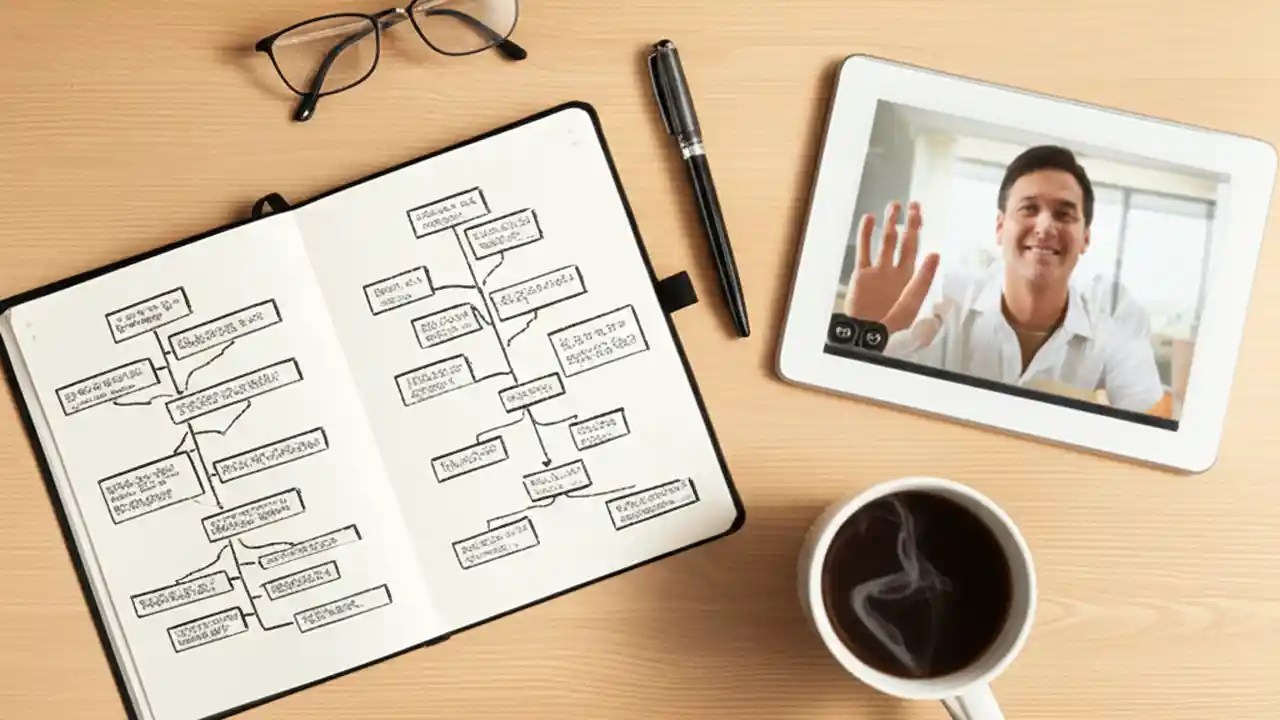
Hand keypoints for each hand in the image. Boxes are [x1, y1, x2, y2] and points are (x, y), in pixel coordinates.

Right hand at [843, 200, 940, 333]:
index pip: (916, 250)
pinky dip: (865, 235)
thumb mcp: (913, 303)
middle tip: (913, 206)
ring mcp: (877, 272)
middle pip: (903, 242)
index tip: (921, 217)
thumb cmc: (892, 325)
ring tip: (894, 206)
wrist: (867, 335)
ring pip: (884, 242)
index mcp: (910, 278)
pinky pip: (864, 251)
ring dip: (890, 224)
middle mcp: (894, 271)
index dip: (918, 233)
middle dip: (909, 224)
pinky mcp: (861, 275)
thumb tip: (935, 254)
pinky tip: (869, 219)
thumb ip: (924, 279)